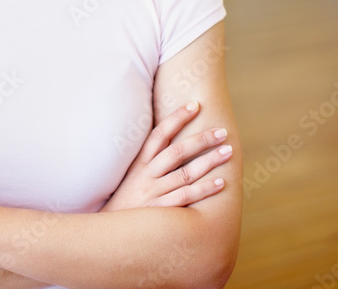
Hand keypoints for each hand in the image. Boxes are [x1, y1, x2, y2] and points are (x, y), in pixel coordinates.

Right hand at [102, 101, 232, 211]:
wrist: (109, 232)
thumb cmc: (127, 202)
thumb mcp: (131, 178)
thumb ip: (149, 162)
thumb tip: (171, 142)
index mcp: (139, 164)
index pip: (158, 134)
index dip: (176, 118)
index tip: (194, 105)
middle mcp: (146, 176)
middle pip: (176, 152)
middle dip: (201, 139)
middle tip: (222, 131)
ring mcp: (154, 193)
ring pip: (185, 173)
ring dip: (209, 162)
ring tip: (228, 151)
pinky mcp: (161, 211)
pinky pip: (185, 197)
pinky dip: (203, 189)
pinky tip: (220, 183)